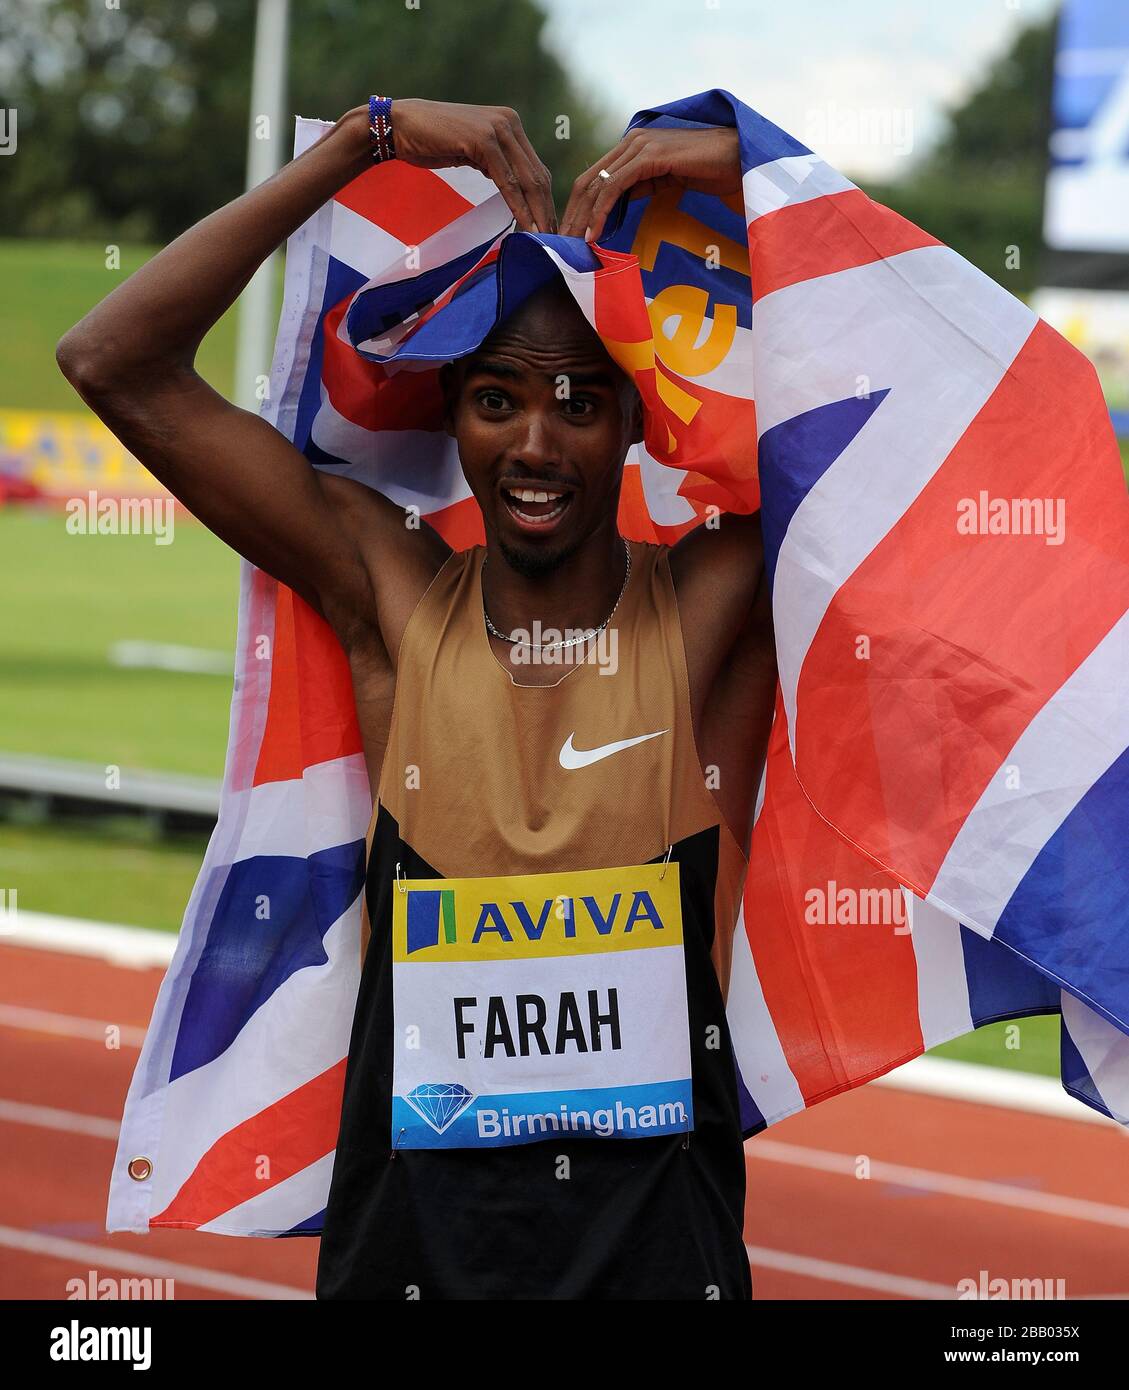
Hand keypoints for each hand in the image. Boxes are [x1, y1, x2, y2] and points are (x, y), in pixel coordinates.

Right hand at [387, 97, 557, 233]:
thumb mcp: (473, 152)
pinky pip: (507, 182)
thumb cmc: (432, 142)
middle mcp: (509, 123)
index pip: (536, 169)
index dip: (546, 201)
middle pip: (537, 176)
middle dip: (547, 211)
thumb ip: (496, 164)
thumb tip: (515, 189)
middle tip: (555, 240)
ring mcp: (497, 129)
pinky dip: (519, 207)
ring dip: (537, 213)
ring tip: (544, 240)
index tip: (550, 228)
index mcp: (510, 124)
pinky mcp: (483, 140)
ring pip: (527, 180)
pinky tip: (526, 227)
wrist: (400, 126)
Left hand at [559, 126, 740, 241]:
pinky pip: (615, 186)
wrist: (739, 158)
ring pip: (598, 185)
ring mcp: (639, 145)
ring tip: (574, 245)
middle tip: (562, 244)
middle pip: (588, 180)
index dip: (579, 207)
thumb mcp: (666, 181)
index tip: (571, 234)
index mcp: (633, 146)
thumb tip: (618, 206)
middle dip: (573, 215)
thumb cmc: (710, 171)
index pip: (595, 178)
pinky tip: (594, 233)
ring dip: (582, 218)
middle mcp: (632, 141)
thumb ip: (641, 187)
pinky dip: (601, 212)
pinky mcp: (649, 155)